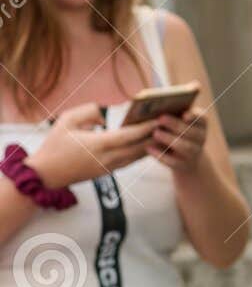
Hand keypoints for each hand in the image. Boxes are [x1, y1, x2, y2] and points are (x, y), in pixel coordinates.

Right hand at [28, 102, 159, 188]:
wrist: (46, 174)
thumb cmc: (55, 145)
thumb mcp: (66, 121)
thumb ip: (87, 112)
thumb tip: (105, 113)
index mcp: (99, 145)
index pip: (130, 136)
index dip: (147, 127)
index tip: (160, 118)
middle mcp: (109, 157)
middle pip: (141, 147)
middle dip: (157, 135)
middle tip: (171, 123)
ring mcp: (111, 166)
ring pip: (139, 155)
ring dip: (153, 144)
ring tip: (167, 131)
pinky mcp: (110, 171)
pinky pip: (133, 160)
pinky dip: (144, 151)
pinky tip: (152, 141)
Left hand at [146, 106, 207, 175]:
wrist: (187, 160)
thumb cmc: (178, 134)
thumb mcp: (180, 124)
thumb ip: (172, 115)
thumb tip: (154, 108)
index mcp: (201, 125)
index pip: (202, 118)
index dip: (194, 116)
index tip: (184, 115)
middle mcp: (201, 139)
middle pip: (192, 132)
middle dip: (176, 125)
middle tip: (161, 119)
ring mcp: (193, 154)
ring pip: (185, 147)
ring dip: (169, 139)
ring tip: (155, 133)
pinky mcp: (183, 166)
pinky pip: (173, 161)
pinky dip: (160, 154)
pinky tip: (149, 148)